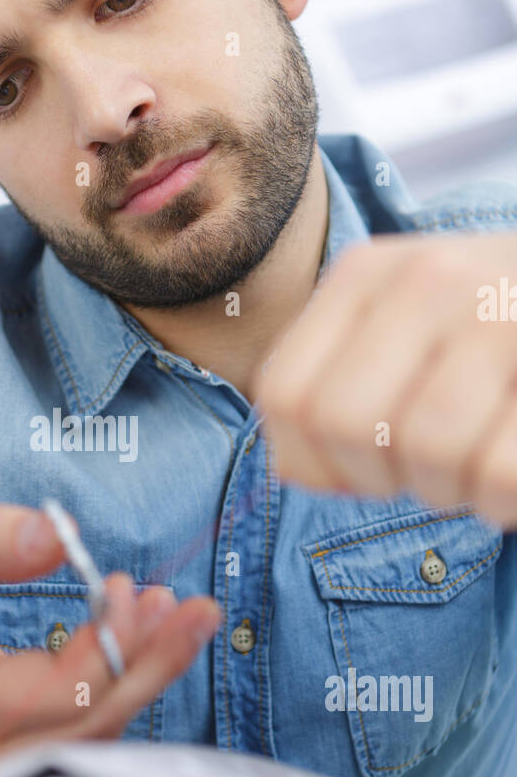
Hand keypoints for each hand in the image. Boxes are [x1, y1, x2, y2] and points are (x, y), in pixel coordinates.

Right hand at [0, 504, 220, 776]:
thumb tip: (53, 536)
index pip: (49, 695)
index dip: (104, 646)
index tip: (126, 594)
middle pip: (85, 722)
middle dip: (148, 663)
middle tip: (192, 616)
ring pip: (92, 733)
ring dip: (143, 673)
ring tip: (176, 619)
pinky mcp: (16, 767)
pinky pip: (83, 735)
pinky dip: (119, 689)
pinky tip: (144, 644)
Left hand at [252, 232, 516, 527]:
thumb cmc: (496, 333)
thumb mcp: (405, 330)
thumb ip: (338, 385)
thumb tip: (293, 469)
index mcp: (369, 274)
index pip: (282, 394)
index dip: (308, 461)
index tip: (353, 469)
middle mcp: (429, 280)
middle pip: (344, 426)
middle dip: (378, 479)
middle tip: (424, 467)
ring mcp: (503, 314)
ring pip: (428, 452)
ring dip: (452, 491)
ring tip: (479, 459)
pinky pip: (500, 475)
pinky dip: (504, 502)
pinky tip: (515, 476)